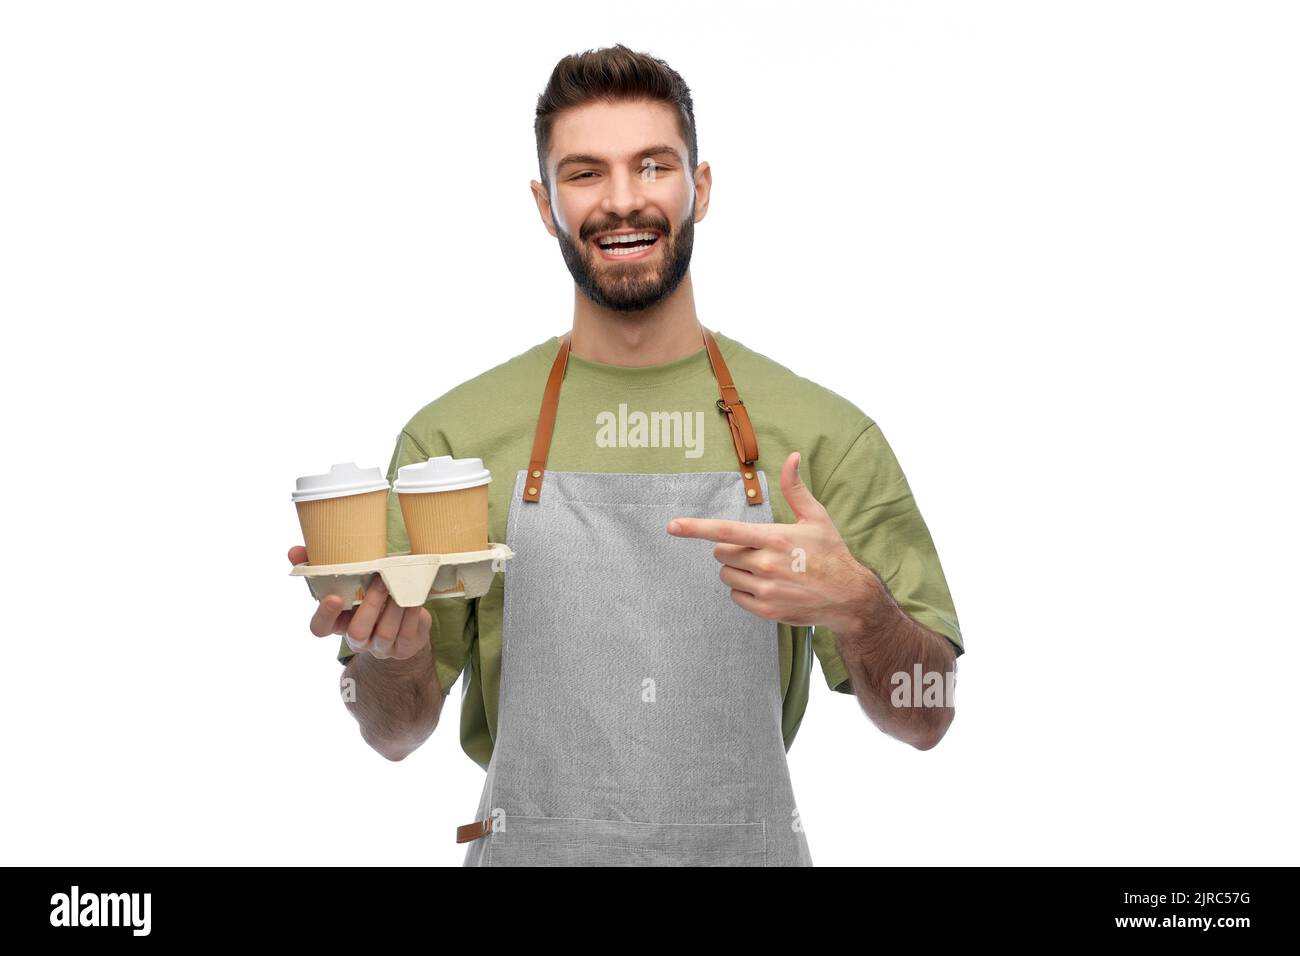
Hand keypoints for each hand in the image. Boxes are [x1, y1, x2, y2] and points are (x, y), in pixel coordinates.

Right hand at [288, 545, 432, 659]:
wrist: (404, 617)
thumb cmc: (368, 593)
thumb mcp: (348, 580)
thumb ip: (318, 565)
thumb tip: (294, 551)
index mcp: (338, 623)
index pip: (320, 628)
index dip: (325, 615)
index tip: (333, 597)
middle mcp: (357, 640)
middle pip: (357, 633)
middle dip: (369, 607)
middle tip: (380, 581)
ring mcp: (380, 647)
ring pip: (384, 634)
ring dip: (393, 608)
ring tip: (400, 586)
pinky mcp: (403, 647)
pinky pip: (406, 633)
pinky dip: (411, 614)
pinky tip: (414, 598)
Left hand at [665, 452, 879, 632]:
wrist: (849, 597)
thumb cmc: (830, 553)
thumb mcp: (816, 517)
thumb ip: (796, 488)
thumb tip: (793, 456)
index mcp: (774, 538)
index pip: (725, 531)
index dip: (695, 528)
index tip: (672, 526)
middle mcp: (766, 564)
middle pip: (721, 553)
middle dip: (730, 549)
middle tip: (756, 550)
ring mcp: (765, 589)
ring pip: (726, 575)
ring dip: (736, 570)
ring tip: (764, 569)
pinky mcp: (765, 609)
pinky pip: (735, 596)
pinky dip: (743, 591)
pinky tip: (766, 586)